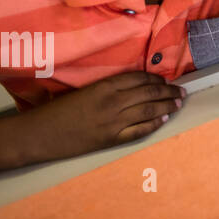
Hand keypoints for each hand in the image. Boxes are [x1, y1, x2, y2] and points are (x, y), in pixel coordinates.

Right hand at [21, 72, 185, 161]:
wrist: (37, 135)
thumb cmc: (55, 111)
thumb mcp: (83, 91)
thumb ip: (107, 88)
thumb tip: (132, 86)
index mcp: (103, 86)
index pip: (138, 78)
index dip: (155, 79)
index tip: (165, 80)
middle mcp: (112, 102)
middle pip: (148, 93)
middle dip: (168, 92)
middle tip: (181, 91)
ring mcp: (112, 122)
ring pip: (148, 111)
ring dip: (166, 106)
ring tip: (178, 103)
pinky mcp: (109, 140)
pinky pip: (138, 131)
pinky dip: (153, 125)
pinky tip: (163, 120)